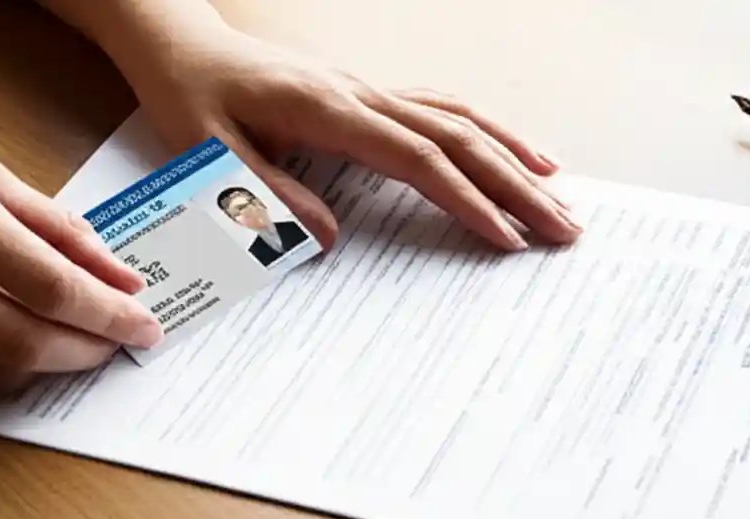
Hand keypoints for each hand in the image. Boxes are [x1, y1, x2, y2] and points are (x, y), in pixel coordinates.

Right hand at [0, 103, 161, 386]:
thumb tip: (119, 274)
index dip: (107, 313)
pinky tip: (22, 341)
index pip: (47, 281)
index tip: (145, 325)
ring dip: (48, 366)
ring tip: (81, 346)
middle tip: (120, 347)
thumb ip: (52, 224)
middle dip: (86, 351)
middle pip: (20, 338)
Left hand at [117, 22, 581, 251]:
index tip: (506, 239)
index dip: (466, 200)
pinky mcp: (372, 95)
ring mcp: (372, 90)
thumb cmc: (193, 99)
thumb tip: (327, 241)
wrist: (185, 45)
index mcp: (328, 110)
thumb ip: (266, 195)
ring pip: (462, 118)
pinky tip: (519, 152)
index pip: (417, 159)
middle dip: (515, 187)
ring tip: (561, 196)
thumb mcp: (208, 155)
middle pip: (458, 138)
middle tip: (564, 228)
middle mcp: (363, 95)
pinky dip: (489, 131)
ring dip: (514, 158)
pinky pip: (444, 109)